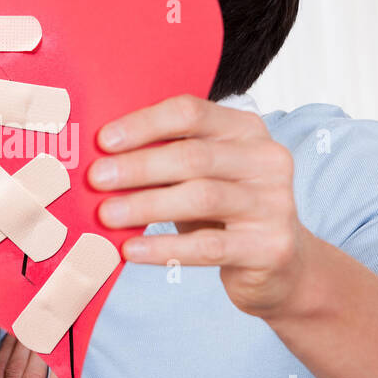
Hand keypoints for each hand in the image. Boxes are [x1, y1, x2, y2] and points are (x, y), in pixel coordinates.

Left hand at [88, 95, 311, 319]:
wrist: (280, 265)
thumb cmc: (224, 212)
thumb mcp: (200, 176)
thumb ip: (165, 158)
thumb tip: (100, 158)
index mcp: (246, 129)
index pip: (191, 113)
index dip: (144, 124)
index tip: (103, 141)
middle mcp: (267, 159)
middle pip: (193, 155)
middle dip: (138, 166)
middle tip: (97, 179)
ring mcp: (274, 203)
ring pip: (201, 197)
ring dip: (146, 205)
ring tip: (107, 215)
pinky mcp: (270, 247)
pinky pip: (208, 247)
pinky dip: (164, 248)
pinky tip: (132, 249)